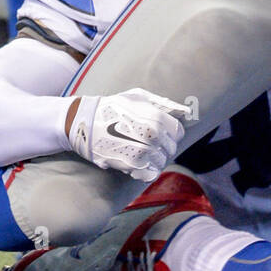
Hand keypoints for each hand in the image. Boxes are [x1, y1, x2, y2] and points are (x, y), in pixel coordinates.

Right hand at [67, 88, 191, 181]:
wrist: (85, 122)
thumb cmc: (112, 107)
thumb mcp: (138, 97)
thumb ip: (163, 104)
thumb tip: (186, 111)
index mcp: (157, 118)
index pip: (178, 132)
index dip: (170, 133)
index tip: (160, 133)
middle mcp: (153, 136)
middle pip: (171, 148)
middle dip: (162, 146)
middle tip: (146, 142)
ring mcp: (143, 152)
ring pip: (161, 162)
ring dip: (153, 159)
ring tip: (139, 151)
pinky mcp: (131, 166)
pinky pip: (149, 174)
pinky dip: (145, 170)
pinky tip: (135, 161)